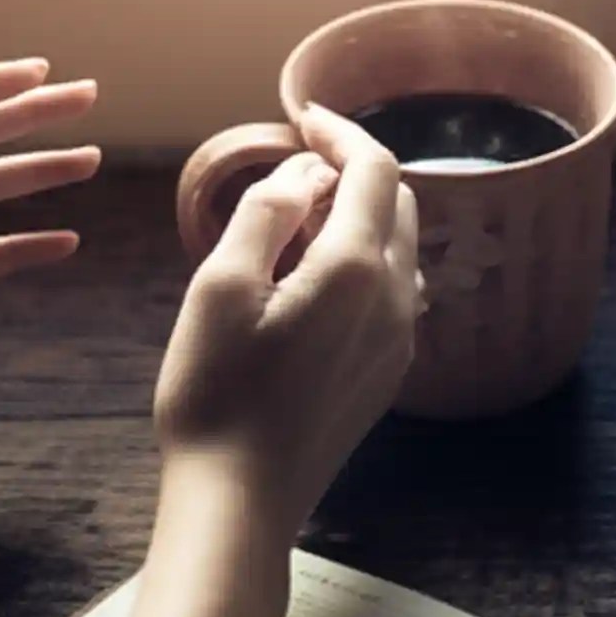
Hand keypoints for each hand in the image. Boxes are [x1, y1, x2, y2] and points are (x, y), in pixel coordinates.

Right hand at [119, 104, 417, 616]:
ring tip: (299, 221)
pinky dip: (363, 259)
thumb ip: (269, 213)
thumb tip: (309, 174)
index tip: (304, 118)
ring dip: (360, 216)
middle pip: (397, 203)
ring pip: (398, 248)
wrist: (241, 499)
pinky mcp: (388, 370)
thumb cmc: (215, 393)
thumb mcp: (220, 286)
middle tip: (295, 168)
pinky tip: (314, 278)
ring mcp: (400, 339)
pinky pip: (392, 290)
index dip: (342, 133)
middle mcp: (396, 299)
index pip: (374, 169)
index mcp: (357, 269)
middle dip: (354, 171)